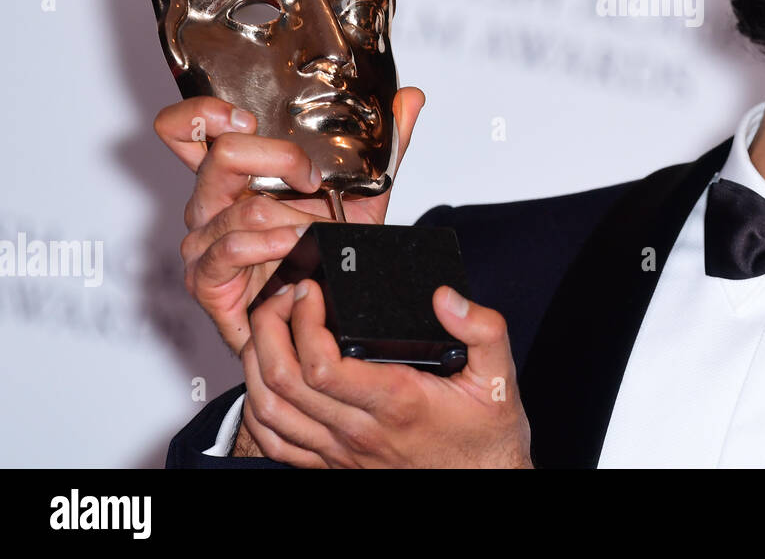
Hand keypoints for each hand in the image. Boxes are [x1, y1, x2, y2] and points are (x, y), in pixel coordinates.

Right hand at [153, 87, 425, 354]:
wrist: (325, 312)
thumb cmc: (327, 253)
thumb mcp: (362, 193)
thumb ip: (384, 147)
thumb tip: (411, 99)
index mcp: (233, 175)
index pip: (188, 128)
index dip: (204, 113)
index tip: (247, 117)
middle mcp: (210, 202)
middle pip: (221, 154)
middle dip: (283, 160)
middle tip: (316, 180)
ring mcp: (203, 241)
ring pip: (241, 208)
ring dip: (294, 219)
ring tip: (318, 233)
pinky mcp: (206, 279)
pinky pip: (231, 249)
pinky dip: (270, 246)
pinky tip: (293, 251)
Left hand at [238, 280, 531, 467]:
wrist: (485, 483)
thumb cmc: (486, 435)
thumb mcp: (500, 375)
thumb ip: (482, 328)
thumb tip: (445, 297)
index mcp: (397, 402)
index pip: (321, 365)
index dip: (303, 321)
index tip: (311, 292)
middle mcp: (359, 430)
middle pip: (283, 381)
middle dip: (269, 328)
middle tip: (282, 299)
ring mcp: (341, 451)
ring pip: (269, 410)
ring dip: (255, 363)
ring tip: (268, 327)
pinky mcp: (333, 464)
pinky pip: (276, 441)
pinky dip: (257, 406)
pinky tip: (266, 378)